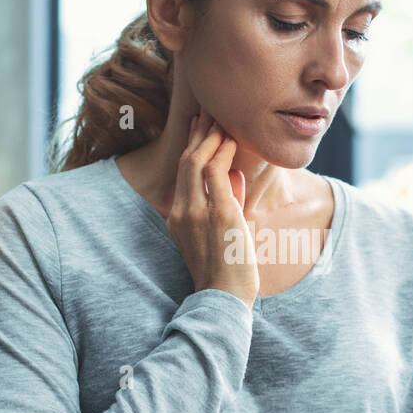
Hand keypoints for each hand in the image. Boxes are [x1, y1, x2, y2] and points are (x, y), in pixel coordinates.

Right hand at [165, 110, 258, 308]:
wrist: (224, 299)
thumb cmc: (228, 272)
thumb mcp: (225, 231)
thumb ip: (228, 201)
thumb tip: (234, 174)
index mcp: (179, 218)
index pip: (183, 173)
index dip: (191, 146)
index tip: (199, 127)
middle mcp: (182, 212)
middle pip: (186, 161)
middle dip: (198, 133)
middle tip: (210, 112)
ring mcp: (196, 212)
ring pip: (196, 161)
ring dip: (210, 137)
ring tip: (221, 119)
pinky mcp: (216, 213)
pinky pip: (214, 172)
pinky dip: (222, 152)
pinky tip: (231, 140)